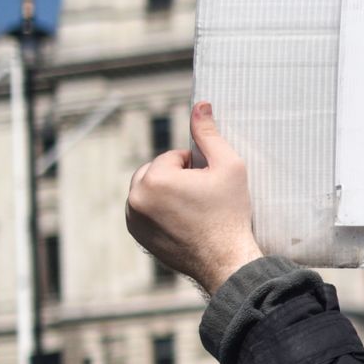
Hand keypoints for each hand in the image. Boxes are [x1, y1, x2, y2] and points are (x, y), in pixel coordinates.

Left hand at [125, 102, 263, 293]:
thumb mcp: (228, 166)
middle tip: (202, 196)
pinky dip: (159, 209)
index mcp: (154, 178)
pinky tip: (183, 221)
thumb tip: (200, 104)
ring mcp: (133, 218)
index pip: (172, 157)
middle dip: (176, 177)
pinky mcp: (136, 234)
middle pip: (155, 170)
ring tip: (193, 209)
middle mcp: (136, 198)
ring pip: (148, 189)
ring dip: (166, 192)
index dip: (196, 167)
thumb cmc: (230, 212)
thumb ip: (208, 134)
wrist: (225, 259)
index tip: (209, 185)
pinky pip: (144, 209)